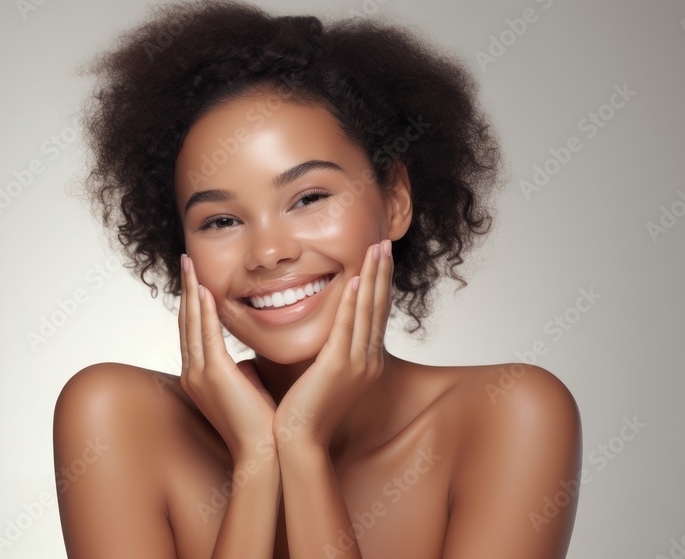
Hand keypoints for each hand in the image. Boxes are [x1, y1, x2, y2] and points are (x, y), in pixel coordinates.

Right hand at [178, 253, 277, 461]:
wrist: (263, 452)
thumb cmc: (262, 424)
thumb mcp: (248, 389)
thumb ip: (243, 370)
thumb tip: (248, 359)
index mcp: (199, 376)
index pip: (193, 330)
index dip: (193, 303)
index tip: (195, 278)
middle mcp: (192, 372)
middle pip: (186, 321)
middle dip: (186, 289)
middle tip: (185, 261)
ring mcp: (199, 373)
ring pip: (191, 322)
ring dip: (190, 291)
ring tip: (189, 265)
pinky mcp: (213, 374)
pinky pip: (206, 334)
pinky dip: (204, 311)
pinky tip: (203, 290)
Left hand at [274, 239, 392, 449]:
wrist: (299, 441)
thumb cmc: (303, 410)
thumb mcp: (320, 373)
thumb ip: (324, 349)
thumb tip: (315, 326)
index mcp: (365, 362)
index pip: (375, 314)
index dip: (378, 284)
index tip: (378, 257)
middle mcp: (368, 361)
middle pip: (378, 307)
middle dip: (381, 272)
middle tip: (384, 242)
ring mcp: (357, 364)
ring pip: (368, 312)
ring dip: (372, 277)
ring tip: (376, 249)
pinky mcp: (339, 368)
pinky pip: (348, 329)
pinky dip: (353, 304)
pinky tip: (355, 281)